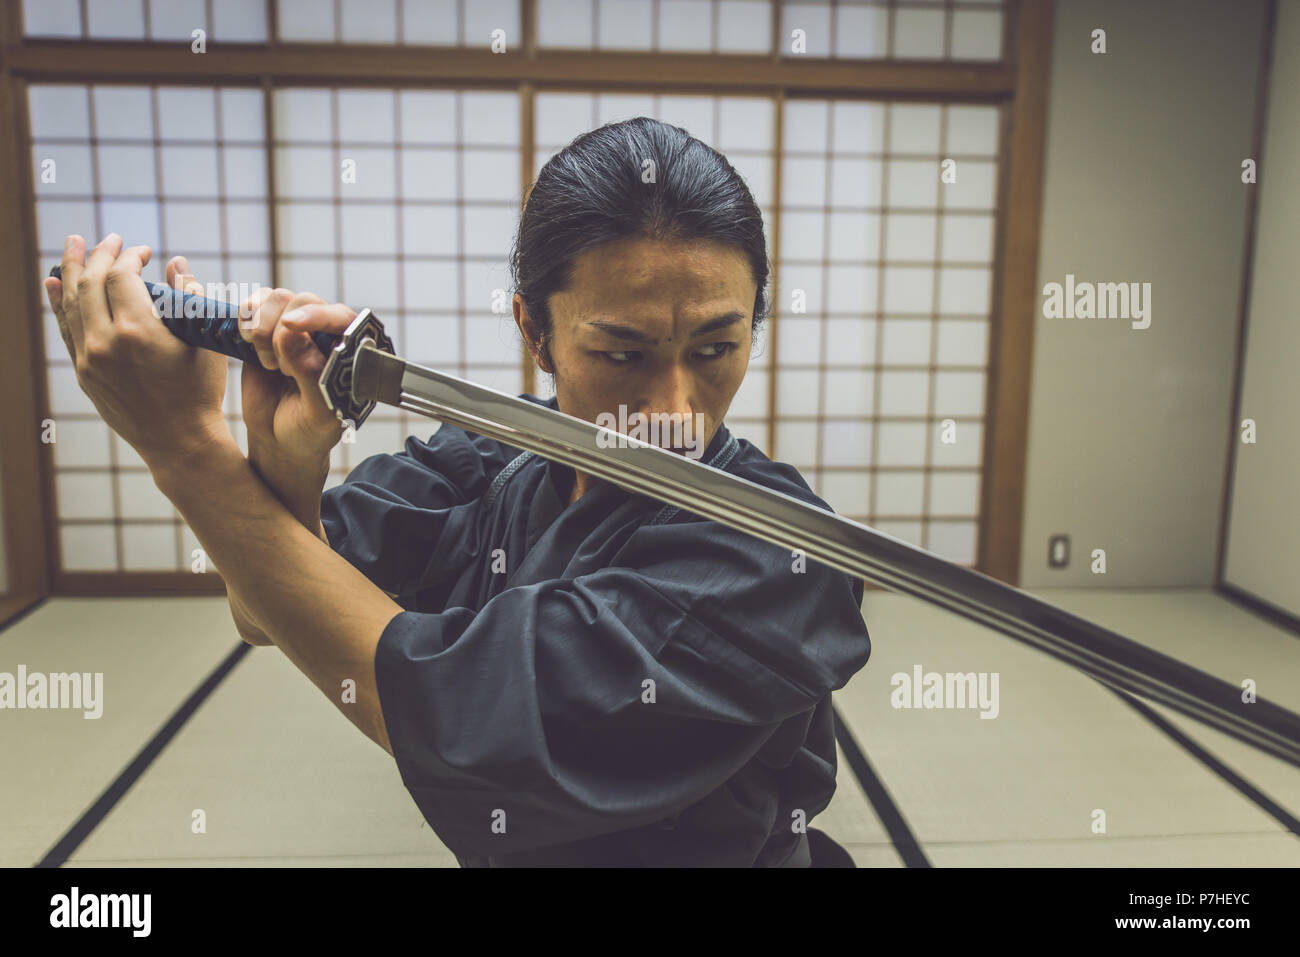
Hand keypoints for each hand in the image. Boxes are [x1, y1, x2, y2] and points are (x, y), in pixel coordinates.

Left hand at [44, 234, 230, 471]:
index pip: (122, 276)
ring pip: (72, 302)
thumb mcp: (203, 343)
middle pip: (91, 283)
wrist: (180, 441)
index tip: (145, 252)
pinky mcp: (83, 373)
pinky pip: (66, 329)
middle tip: (110, 238)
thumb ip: (188, 298)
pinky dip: (58, 302)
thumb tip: (175, 263)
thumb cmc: (200, 391)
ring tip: (74, 244)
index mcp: (138, 331)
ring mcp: (89, 359)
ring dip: (72, 269)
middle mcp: (105, 343)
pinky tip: (55, 281)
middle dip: (99, 254)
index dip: (131, 257)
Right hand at [237, 288, 354, 469]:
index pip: (341, 316)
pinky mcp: (266, 327)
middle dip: (284, 335)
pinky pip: (254, 303)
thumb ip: (310, 373)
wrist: (280, 439)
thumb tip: (290, 332)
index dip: (316, 315)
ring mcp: (296, 326)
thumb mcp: (319, 411)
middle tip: (283, 371)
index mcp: (352, 348)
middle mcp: (327, 331)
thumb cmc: (310, 427)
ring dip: (264, 331)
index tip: (290, 325)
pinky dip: (246, 319)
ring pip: (277, 297)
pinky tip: (251, 345)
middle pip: (303, 301)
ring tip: (271, 365)